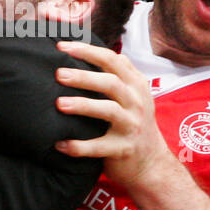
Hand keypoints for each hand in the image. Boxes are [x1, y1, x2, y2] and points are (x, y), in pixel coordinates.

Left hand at [53, 41, 174, 190]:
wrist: (151, 163)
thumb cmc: (134, 122)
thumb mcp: (134, 94)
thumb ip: (118, 72)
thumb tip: (90, 48)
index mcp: (135, 84)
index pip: (112, 60)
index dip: (87, 51)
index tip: (62, 46)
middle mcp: (136, 102)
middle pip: (110, 83)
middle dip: (84, 77)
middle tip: (59, 74)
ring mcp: (132, 126)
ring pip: (108, 111)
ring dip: (83, 106)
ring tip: (59, 104)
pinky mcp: (124, 149)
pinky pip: (99, 147)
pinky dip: (79, 146)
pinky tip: (60, 144)